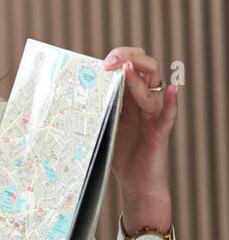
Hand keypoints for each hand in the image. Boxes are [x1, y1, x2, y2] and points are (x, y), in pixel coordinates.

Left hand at [102, 46, 176, 231]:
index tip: (102, 61)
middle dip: (130, 58)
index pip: (132, 65)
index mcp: (129, 97)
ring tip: (126, 69)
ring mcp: (153, 115)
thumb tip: (67, 93)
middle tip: (112, 61)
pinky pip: (167, 114)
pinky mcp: (159, 132)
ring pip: (153, 87)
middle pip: (147, 67)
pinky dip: (171, 102)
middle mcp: (144, 101)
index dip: (120, 57)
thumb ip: (94, 108)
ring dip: (138, 78)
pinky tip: (172, 89)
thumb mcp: (101, 124)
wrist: (135, 182)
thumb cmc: (116, 152)